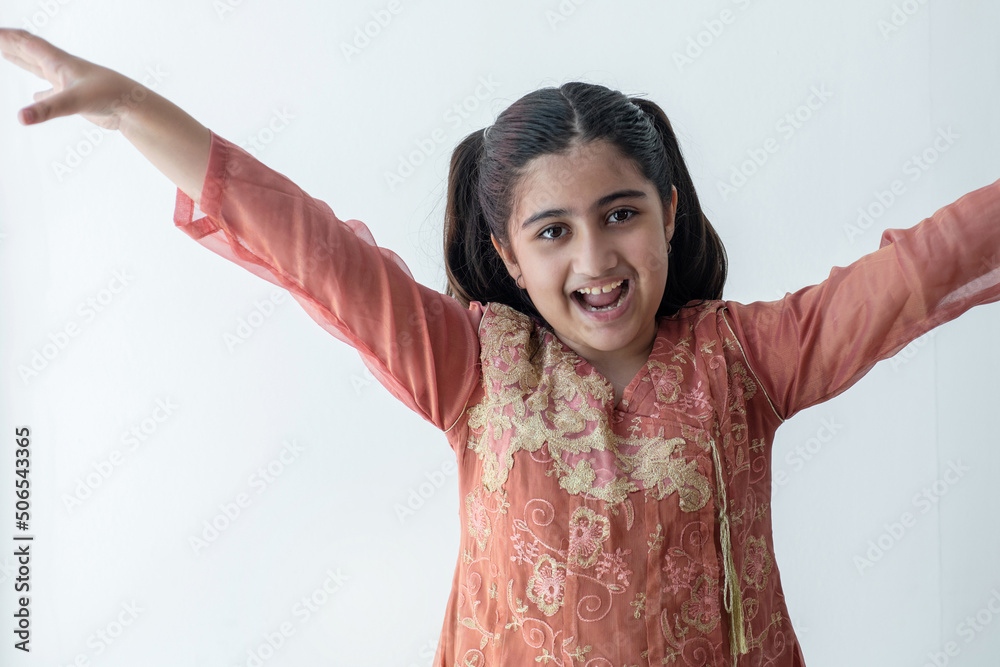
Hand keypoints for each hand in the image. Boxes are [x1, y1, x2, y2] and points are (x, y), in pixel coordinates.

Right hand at [0, 28, 144, 129]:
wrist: (133, 108)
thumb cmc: (109, 96)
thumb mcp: (74, 101)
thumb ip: (46, 109)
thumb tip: (21, 118)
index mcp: (57, 61)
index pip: (24, 42)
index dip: (5, 37)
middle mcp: (61, 68)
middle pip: (27, 50)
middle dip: (8, 43)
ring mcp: (67, 83)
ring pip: (37, 68)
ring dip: (19, 60)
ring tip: (6, 53)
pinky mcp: (75, 99)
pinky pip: (51, 94)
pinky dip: (40, 95)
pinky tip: (36, 96)